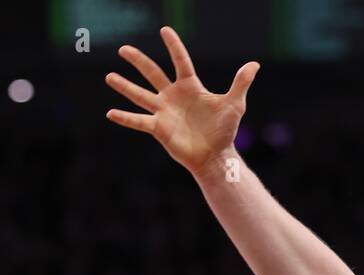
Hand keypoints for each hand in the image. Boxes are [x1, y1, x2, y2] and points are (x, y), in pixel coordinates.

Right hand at [105, 25, 259, 173]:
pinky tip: (110, 113)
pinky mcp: (158, 128)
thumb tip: (254, 64)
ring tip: (109, 76)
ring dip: (125, 86)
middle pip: (153, 73)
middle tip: (123, 48)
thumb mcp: (234, 104)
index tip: (164, 30)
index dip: (174, 46)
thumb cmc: (224, 130)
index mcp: (190, 86)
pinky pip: (139, 121)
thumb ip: (240, 83)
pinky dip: (125, 118)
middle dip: (138, 61)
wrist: (215, 156)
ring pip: (140, 95)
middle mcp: (173, 96)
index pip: (180, 61)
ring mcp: (164, 112)